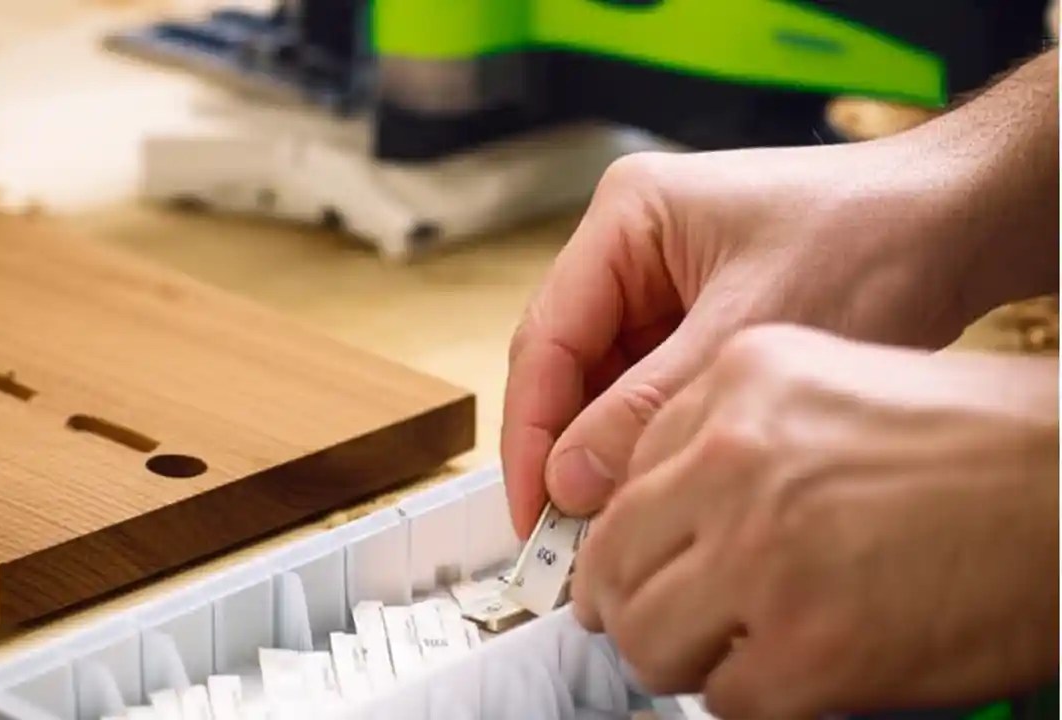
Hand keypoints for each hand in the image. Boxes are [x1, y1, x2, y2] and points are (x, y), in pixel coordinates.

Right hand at [501, 141, 981, 537]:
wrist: (963, 223)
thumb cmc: (873, 240)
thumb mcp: (750, 329)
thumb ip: (648, 408)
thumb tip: (568, 482)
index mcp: (625, 218)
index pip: (546, 337)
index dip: (529, 433)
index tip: (532, 514)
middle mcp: (632, 249)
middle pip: (567, 365)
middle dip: (565, 452)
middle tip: (565, 539)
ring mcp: (665, 285)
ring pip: (606, 386)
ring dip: (607, 454)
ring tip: (608, 529)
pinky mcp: (699, 319)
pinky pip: (651, 391)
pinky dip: (649, 444)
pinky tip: (655, 493)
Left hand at [570, 325, 1058, 718]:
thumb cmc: (979, 441)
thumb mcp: (833, 386)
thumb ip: (732, 437)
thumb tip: (662, 519)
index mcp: (738, 385)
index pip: (619, 477)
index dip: (625, 536)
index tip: (632, 567)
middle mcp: (735, 461)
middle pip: (613, 562)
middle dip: (626, 605)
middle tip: (655, 625)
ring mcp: (765, 557)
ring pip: (649, 638)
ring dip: (679, 656)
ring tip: (726, 652)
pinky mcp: (810, 650)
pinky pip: (726, 698)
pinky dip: (750, 697)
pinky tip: (796, 673)